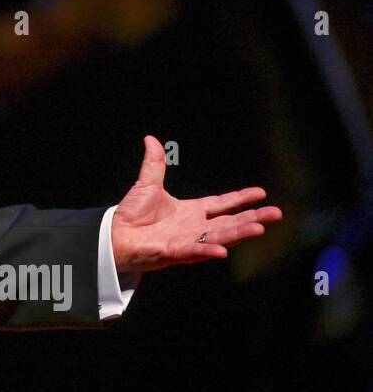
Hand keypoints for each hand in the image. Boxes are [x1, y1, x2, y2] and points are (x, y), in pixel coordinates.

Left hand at [111, 136, 282, 272]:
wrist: (114, 235)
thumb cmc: (131, 214)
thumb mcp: (147, 185)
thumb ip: (154, 164)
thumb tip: (151, 139)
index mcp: (191, 211)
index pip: (222, 204)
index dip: (240, 199)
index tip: (261, 193)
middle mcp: (195, 227)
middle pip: (230, 222)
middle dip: (253, 218)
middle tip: (276, 214)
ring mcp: (188, 240)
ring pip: (219, 237)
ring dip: (239, 233)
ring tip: (259, 228)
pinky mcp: (176, 251)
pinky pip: (195, 251)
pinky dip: (208, 249)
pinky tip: (223, 250)